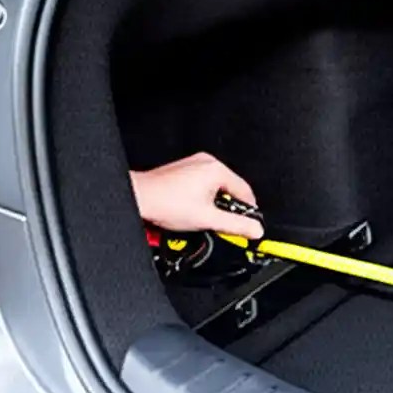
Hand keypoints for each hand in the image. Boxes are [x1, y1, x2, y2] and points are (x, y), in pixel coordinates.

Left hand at [130, 153, 263, 238]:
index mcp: (216, 169)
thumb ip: (235, 225)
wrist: (138, 198)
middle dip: (228, 209)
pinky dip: (204, 198)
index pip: (245, 192)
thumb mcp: (207, 219)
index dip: (248, 212)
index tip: (247, 225)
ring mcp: (194, 165)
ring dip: (215, 204)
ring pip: (217, 188)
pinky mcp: (184, 171)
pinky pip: (204, 185)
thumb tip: (255, 229)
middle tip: (223, 225)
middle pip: (231, 189)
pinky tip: (194, 210)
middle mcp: (207, 163)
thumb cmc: (165, 203)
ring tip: (204, 218)